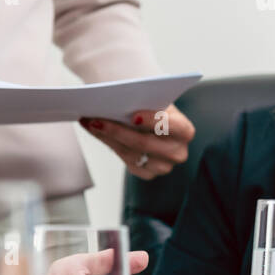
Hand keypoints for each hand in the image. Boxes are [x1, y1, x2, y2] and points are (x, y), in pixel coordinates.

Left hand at [80, 103, 194, 179]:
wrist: (151, 120)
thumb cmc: (152, 107)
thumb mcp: (152, 100)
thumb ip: (141, 100)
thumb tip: (114, 100)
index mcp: (185, 131)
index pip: (174, 126)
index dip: (155, 121)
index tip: (134, 116)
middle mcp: (178, 152)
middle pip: (145, 143)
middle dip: (117, 130)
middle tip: (96, 119)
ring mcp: (164, 166)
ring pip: (130, 153)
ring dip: (107, 137)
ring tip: (90, 122)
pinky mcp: (148, 173)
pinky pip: (126, 161)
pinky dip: (109, 144)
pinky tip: (97, 131)